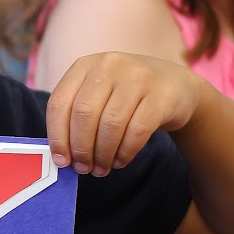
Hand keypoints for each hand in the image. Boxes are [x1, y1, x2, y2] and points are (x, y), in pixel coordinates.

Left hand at [46, 51, 206, 175]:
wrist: (176, 86)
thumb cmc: (127, 97)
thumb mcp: (99, 94)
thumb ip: (77, 116)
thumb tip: (61, 157)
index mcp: (85, 65)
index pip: (59, 103)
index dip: (57, 136)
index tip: (61, 161)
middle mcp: (109, 64)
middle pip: (84, 115)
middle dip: (81, 149)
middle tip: (84, 169)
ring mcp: (137, 76)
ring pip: (110, 125)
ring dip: (103, 154)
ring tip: (101, 168)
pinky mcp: (161, 95)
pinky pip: (137, 131)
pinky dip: (125, 152)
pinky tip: (120, 161)